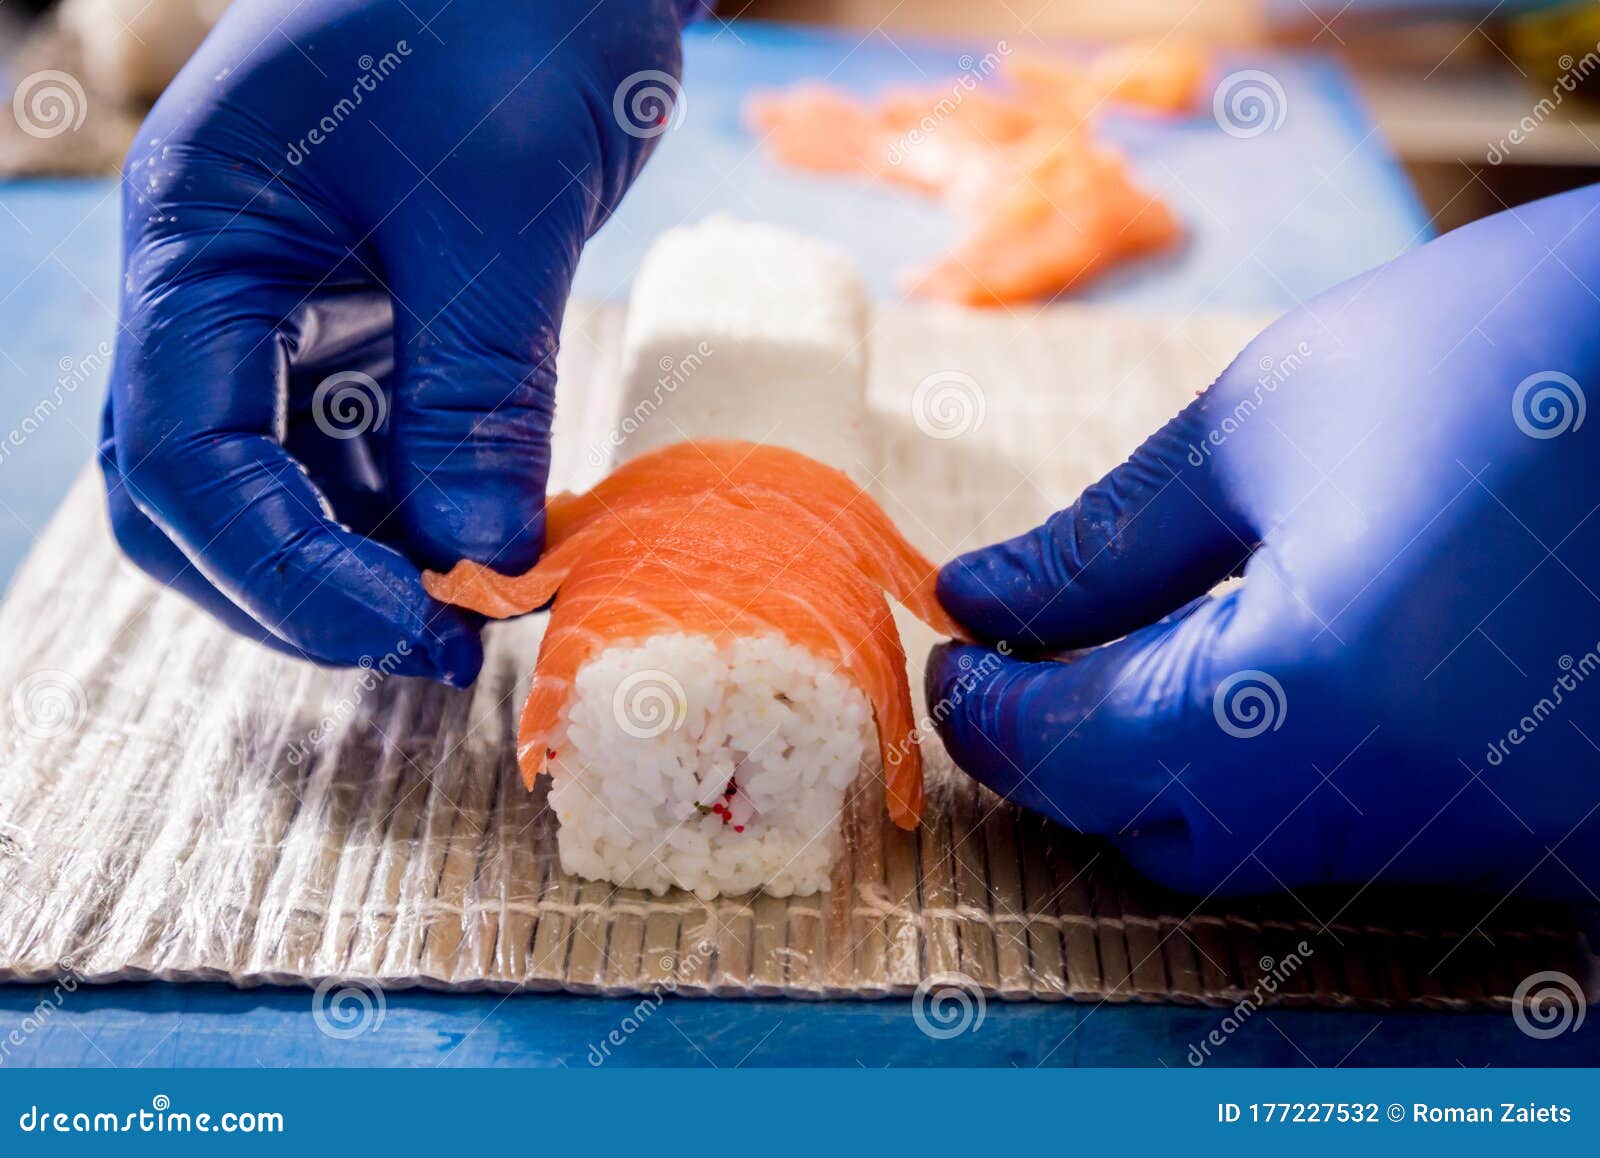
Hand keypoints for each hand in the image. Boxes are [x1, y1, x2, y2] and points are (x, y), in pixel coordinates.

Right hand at [99, 0, 691, 683]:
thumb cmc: (512, 19)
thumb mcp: (500, 213)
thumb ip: (477, 391)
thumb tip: (480, 560)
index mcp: (198, 238)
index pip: (183, 458)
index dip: (286, 574)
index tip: (417, 631)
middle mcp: (221, 286)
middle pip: (201, 495)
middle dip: (307, 587)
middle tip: (441, 639)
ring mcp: (289, 306)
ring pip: (288, 485)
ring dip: (376, 558)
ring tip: (491, 594)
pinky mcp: (367, 320)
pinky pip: (368, 447)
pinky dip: (426, 507)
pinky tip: (501, 533)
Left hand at [929, 184, 1599, 899]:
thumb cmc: (1493, 351)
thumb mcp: (1260, 427)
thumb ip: (1100, 548)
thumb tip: (980, 604)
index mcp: (1322, 688)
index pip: (1086, 752)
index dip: (993, 717)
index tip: (948, 663)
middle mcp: (1417, 803)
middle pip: (1168, 829)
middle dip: (1072, 755)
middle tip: (1019, 668)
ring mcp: (1502, 835)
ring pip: (1266, 851)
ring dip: (1171, 771)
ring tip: (1127, 661)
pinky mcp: (1555, 829)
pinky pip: (1366, 839)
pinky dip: (1285, 778)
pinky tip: (1264, 685)